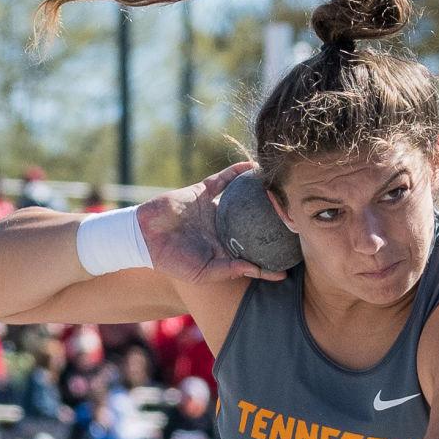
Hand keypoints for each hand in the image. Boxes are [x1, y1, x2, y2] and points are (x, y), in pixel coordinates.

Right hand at [135, 162, 287, 283]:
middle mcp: (222, 228)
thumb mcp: (203, 273)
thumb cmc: (172, 260)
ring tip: (280, 186)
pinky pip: (224, 180)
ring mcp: (214, 209)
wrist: (143, 237)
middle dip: (272, 221)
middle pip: (253, 223)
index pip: (252, 255)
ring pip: (243, 198)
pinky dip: (237, 172)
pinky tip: (254, 166)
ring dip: (259, 192)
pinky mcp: (202, 192)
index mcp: (224, 249)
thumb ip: (230, 270)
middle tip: (294, 217)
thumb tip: (255, 270)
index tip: (292, 263)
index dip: (271, 261)